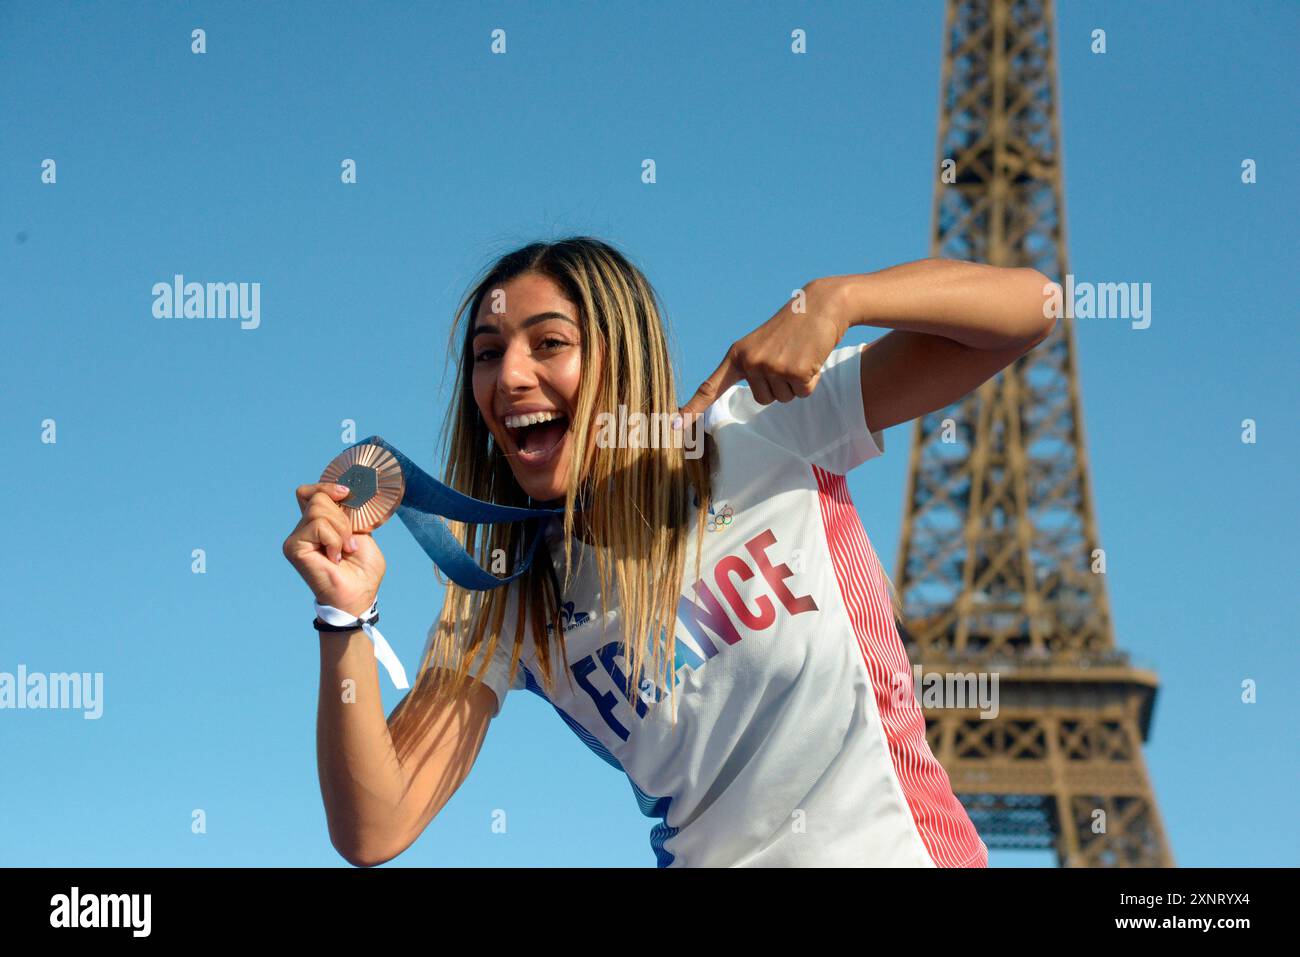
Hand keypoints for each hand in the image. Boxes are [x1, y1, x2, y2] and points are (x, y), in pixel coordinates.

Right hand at [282, 482, 386, 616]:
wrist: (358, 596)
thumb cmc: (362, 572)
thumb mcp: (362, 534)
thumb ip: (350, 514)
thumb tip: (345, 494)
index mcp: (319, 525)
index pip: (311, 493)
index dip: (327, 487)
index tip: (346, 493)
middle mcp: (304, 530)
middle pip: (318, 497)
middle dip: (343, 517)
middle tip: (350, 543)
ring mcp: (296, 538)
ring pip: (318, 508)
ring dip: (341, 529)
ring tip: (344, 551)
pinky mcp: (293, 547)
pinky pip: (318, 525)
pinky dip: (334, 539)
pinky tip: (335, 557)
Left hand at [677, 278, 848, 424]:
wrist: (819, 306)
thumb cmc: (790, 329)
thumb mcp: (761, 344)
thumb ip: (752, 367)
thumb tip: (759, 394)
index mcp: (736, 355)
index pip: (710, 387)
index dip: (693, 408)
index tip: (675, 425)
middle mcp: (750, 362)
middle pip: (762, 399)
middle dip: (778, 385)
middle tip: (787, 357)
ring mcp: (772, 367)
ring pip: (782, 399)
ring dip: (794, 382)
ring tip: (798, 355)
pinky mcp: (795, 372)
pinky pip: (802, 394)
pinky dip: (810, 380)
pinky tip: (810, 358)